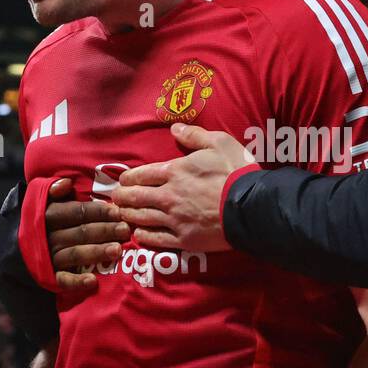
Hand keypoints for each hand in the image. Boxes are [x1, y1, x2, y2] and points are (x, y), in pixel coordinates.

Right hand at [44, 178, 130, 289]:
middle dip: (105, 230)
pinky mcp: (47, 275)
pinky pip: (62, 280)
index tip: (118, 211)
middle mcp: (48, 235)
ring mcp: (48, 257)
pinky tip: (92, 281)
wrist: (10, 248)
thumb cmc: (36, 220)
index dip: (99, 211)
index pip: (77, 212)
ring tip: (117, 250)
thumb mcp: (38, 200)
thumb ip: (52, 191)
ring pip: (75, 254)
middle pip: (81, 232)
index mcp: (48, 215)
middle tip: (125, 230)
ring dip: (96, 252)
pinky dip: (76, 282)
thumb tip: (66, 183)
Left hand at [110, 123, 252, 252]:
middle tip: (115, 198)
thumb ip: (194, 135)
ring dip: (128, 215)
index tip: (122, 180)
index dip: (128, 178)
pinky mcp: (183, 239)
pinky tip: (138, 235)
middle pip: (136, 197)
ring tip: (121, 215)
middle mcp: (168, 196)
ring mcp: (174, 219)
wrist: (251, 207)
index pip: (141, 174)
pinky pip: (156, 239)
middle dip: (122, 197)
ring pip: (141, 218)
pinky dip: (143, 237)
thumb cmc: (236, 172)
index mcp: (174, 171)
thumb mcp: (219, 142)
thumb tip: (175, 127)